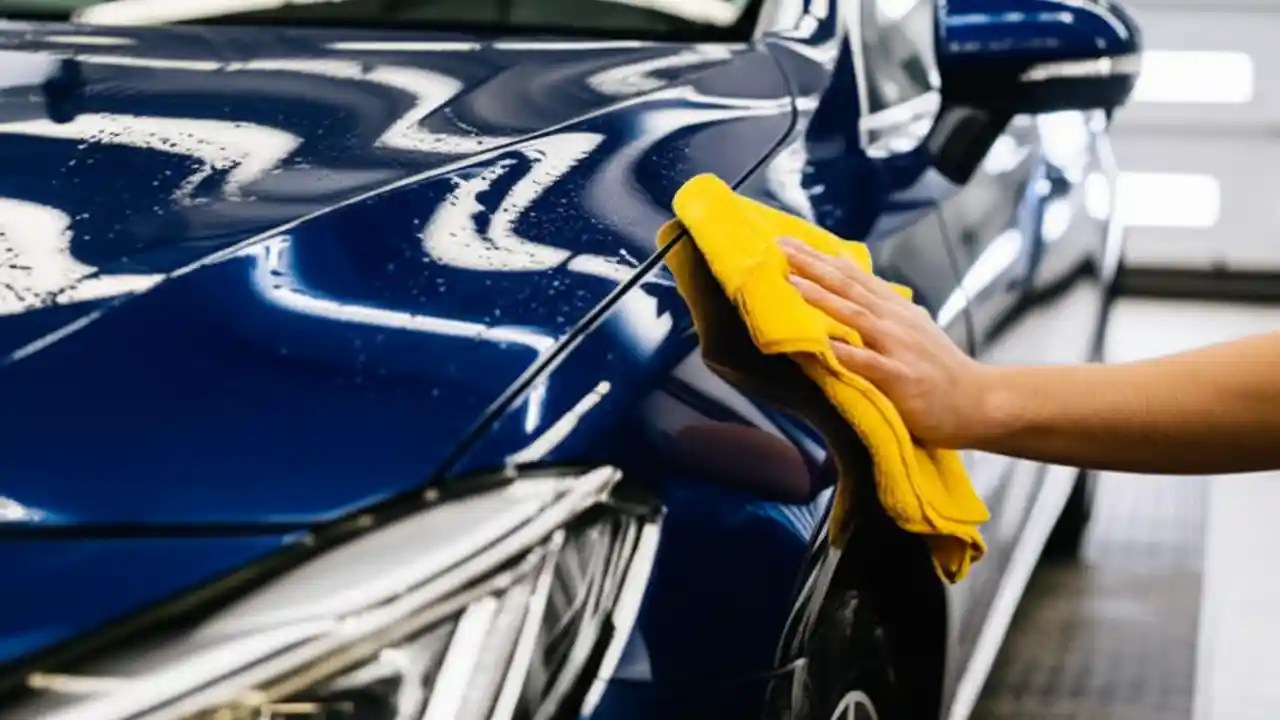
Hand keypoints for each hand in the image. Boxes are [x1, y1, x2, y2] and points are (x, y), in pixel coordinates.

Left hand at [779, 237, 996, 448]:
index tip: (789, 242)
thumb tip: (854, 284)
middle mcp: (895, 321)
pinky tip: (826, 346)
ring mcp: (899, 347)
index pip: (852, 276)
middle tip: (783, 247)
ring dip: (824, 299)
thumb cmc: (940, 368)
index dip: (821, 257)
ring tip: (795, 284)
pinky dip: (849, 354)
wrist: (979, 400)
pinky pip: (871, 364)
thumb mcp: (912, 328)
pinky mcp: (902, 378)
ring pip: (857, 317)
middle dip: (814, 266)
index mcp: (894, 309)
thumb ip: (882, 307)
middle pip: (849, 287)